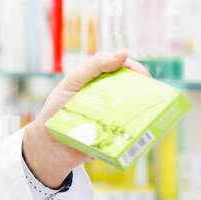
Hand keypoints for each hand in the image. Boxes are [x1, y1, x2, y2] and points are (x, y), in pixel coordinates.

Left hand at [22, 50, 149, 187]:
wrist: (49, 145)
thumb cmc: (57, 109)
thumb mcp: (72, 82)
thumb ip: (93, 66)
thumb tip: (123, 54)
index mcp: (103, 81)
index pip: (126, 70)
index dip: (137, 70)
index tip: (143, 77)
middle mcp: (113, 98)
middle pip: (137, 91)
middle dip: (147, 92)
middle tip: (152, 97)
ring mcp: (116, 118)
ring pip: (138, 113)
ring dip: (145, 114)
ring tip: (148, 116)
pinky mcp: (116, 139)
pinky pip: (132, 136)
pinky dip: (139, 134)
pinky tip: (142, 134)